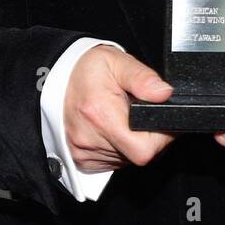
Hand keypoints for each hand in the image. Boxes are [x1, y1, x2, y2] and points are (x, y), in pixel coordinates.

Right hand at [64, 45, 175, 172]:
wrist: (60, 77)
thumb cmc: (89, 69)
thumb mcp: (119, 62)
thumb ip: (143, 78)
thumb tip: (164, 93)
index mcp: (101, 115)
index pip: (144, 148)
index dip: (160, 137)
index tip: (157, 119)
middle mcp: (90, 139)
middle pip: (138, 155)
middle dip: (148, 137)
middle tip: (140, 115)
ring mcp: (84, 153)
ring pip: (127, 159)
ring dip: (132, 143)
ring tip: (123, 119)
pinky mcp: (82, 160)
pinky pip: (112, 162)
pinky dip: (119, 148)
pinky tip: (113, 129)